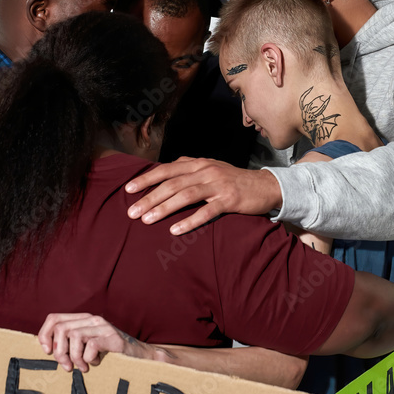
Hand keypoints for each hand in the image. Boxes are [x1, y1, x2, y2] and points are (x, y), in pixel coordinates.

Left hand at [38, 312, 162, 372]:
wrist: (140, 358)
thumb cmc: (109, 356)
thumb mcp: (86, 347)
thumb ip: (70, 344)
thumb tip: (45, 350)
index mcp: (83, 320)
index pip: (54, 318)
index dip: (45, 335)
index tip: (48, 352)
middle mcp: (93, 319)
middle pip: (61, 329)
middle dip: (60, 352)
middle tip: (67, 367)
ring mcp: (104, 327)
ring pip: (74, 336)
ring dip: (75, 357)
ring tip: (82, 367)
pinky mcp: (113, 338)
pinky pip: (91, 345)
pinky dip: (89, 359)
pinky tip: (95, 364)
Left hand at [125, 157, 282, 234]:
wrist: (264, 186)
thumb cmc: (233, 179)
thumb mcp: (211, 167)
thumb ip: (190, 167)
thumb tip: (166, 168)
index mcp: (198, 163)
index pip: (167, 169)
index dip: (147, 178)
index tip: (129, 189)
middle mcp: (206, 171)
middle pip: (172, 183)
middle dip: (149, 197)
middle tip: (132, 212)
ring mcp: (218, 185)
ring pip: (185, 195)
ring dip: (164, 208)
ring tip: (147, 220)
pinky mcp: (230, 200)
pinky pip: (206, 211)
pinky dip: (190, 220)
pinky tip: (175, 230)